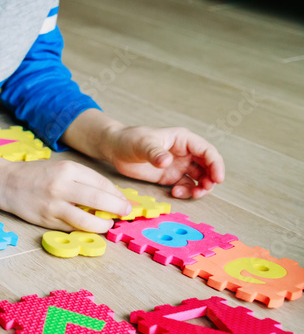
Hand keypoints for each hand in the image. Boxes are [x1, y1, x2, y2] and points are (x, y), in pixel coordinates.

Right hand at [0, 160, 131, 232]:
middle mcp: (61, 186)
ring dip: (102, 224)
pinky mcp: (46, 220)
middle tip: (125, 213)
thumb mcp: (61, 168)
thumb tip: (109, 195)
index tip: (124, 201)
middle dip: (117, 208)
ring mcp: (53, 205)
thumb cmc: (35, 174)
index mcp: (68, 169)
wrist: (4, 182)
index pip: (101, 183)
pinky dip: (83, 228)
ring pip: (86, 219)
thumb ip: (83, 180)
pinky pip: (71, 227)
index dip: (116, 194)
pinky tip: (89, 226)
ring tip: (108, 224)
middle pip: (99, 199)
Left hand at [101, 126, 223, 198]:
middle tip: (203, 190)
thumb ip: (155, 153)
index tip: (217, 179)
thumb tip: (167, 161)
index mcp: (184, 140)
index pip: (207, 151)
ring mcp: (179, 165)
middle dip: (211, 179)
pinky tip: (176, 193)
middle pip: (208, 166)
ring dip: (200, 188)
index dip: (216, 164)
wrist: (115, 149)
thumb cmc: (130, 140)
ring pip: (199, 178)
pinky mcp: (170, 177)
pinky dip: (186, 191)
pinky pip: (186, 185)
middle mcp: (186, 152)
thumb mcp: (142, 144)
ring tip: (191, 194)